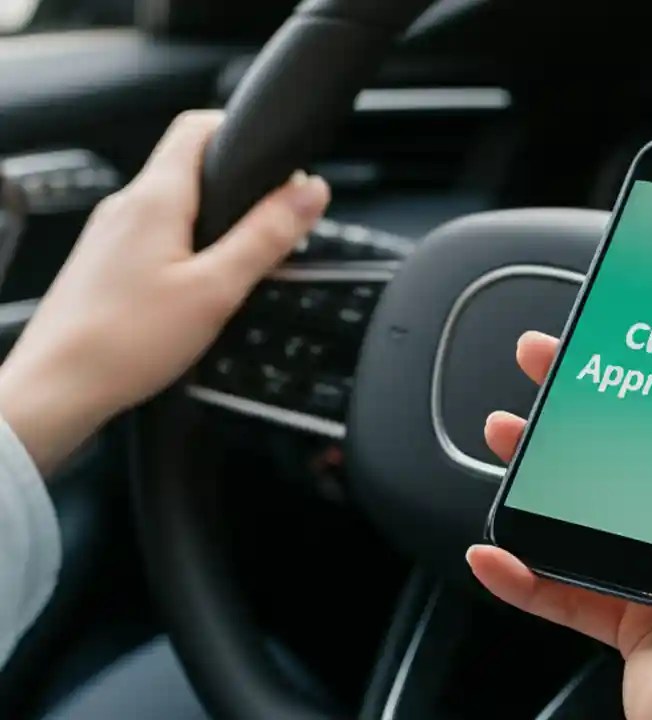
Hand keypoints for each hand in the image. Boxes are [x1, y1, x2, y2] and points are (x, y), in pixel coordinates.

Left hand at [0, 110, 329, 473]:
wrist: (58, 388)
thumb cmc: (126, 342)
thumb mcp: (217, 288)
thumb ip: (267, 235)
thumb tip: (310, 192)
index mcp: (156, 197)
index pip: (199, 126)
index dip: (243, 132)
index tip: (277, 165)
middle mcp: (126, 205)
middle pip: (190, 166)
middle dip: (238, 187)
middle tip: (272, 227)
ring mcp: (110, 233)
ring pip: (174, 205)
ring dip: (214, 221)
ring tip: (238, 266)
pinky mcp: (104, 262)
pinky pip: (155, 235)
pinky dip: (186, 248)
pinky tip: (197, 290)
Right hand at [468, 332, 651, 719]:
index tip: (633, 334)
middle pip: (641, 450)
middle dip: (589, 406)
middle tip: (547, 367)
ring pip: (596, 507)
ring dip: (545, 473)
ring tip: (505, 437)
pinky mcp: (631, 617)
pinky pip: (566, 585)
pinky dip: (525, 571)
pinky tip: (493, 549)